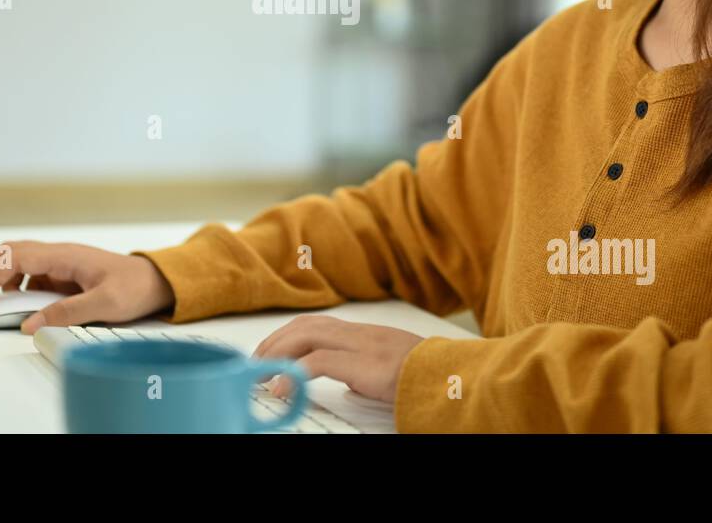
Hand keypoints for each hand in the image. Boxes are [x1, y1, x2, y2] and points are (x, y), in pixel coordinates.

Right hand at [0, 241, 176, 334]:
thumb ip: (67, 313)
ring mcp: (59, 263)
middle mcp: (59, 254)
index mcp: (66, 256)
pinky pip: (30, 274)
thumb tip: (30, 324)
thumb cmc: (134, 288)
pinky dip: (14, 286)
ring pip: (17, 262)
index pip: (16, 258)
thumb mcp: (105, 303)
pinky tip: (13, 303)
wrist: (155, 282)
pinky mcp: (62, 274)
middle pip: (10, 253)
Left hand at [251, 315, 425, 403]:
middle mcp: (361, 333)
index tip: (269, 353)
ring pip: (307, 336)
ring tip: (259, 373)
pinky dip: (294, 373)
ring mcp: (364, 346)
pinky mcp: (366, 365)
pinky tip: (281, 388)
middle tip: (254, 363)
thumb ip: (366, 368)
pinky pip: (319, 363)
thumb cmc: (428, 377)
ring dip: (278, 353)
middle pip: (305, 326)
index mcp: (365, 333)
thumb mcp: (390, 368)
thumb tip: (347, 382)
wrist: (457, 378)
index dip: (287, 335)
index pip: (317, 323)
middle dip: (275, 342)